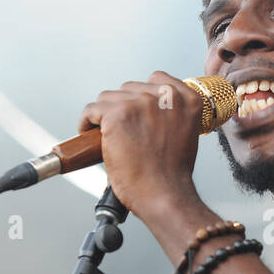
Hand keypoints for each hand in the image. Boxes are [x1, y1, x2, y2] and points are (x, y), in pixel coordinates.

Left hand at [77, 70, 203, 218]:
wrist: (164, 194)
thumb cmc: (172, 174)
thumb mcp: (184, 134)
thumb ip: (171, 114)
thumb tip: (147, 110)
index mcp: (187, 99)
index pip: (156, 79)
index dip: (141, 97)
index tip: (135, 112)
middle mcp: (165, 96)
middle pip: (129, 88)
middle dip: (122, 108)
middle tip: (121, 131)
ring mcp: (140, 103)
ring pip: (108, 98)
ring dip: (104, 115)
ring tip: (106, 135)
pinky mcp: (117, 115)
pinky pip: (91, 110)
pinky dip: (87, 123)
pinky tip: (92, 136)